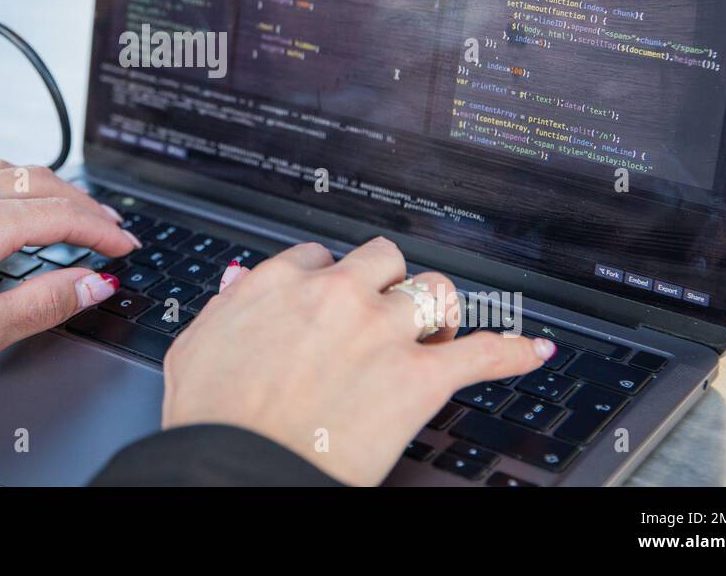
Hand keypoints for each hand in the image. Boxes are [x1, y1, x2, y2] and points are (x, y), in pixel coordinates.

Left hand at [0, 160, 138, 385]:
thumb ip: (43, 304)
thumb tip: (91, 284)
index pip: (63, 216)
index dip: (103, 232)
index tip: (126, 247)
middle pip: (43, 184)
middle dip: (86, 206)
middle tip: (112, 229)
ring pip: (13, 171)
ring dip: (53, 188)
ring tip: (75, 212)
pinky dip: (18, 183)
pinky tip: (16, 201)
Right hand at [161, 237, 555, 485]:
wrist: (237, 467)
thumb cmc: (213, 418)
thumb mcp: (196, 346)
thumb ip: (225, 306)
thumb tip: (239, 283)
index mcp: (283, 284)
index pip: (322, 257)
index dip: (331, 281)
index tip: (334, 299)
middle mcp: (338, 295)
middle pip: (384, 259)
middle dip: (387, 283)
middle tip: (384, 312)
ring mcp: (383, 331)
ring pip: (435, 290)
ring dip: (438, 310)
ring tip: (438, 330)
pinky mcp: (419, 376)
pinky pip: (483, 352)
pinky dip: (512, 350)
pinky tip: (529, 350)